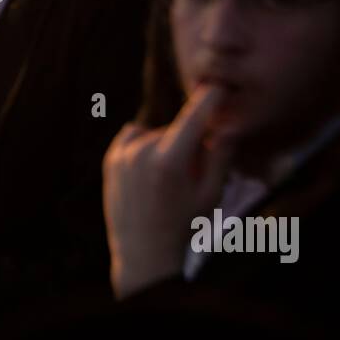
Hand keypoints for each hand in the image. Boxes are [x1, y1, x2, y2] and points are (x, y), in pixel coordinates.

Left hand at [102, 84, 235, 298]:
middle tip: (193, 173)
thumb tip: (229, 126)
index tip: (219, 84)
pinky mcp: (110, 159)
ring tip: (169, 178)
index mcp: (170, 161)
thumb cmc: (184, 227)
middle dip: (190, 142)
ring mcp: (122, 155)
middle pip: (178, 130)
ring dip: (167, 145)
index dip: (209, 98)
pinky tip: (151, 168)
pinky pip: (135, 135)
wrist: (143, 254)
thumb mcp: (211, 195)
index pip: (194, 116)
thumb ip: (221, 157)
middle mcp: (142, 152)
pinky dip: (146, 144)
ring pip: (157, 133)